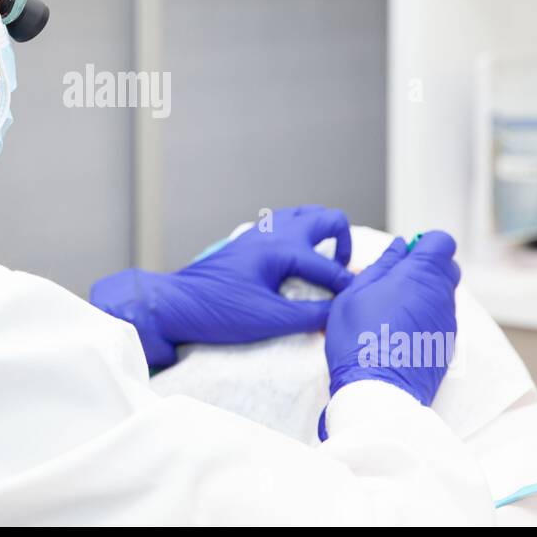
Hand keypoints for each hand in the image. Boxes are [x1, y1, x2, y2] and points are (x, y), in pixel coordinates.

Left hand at [89, 206, 354, 368]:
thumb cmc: (216, 311)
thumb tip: (341, 315)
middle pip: (328, 218)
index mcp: (281, 248)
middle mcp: (274, 231)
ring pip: (307, 216)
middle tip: (342, 274)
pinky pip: (288, 225)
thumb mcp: (269, 320)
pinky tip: (298, 266)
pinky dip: (304, 238)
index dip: (350, 287)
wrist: (172, 305)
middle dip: (345, 242)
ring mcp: (260, 232)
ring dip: (324, 235)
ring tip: (325, 268)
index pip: (330, 265)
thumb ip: (311, 316)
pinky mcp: (250, 241)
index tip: (363, 304)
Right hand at [322, 231, 459, 408]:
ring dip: (424, 294)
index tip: (404, 256)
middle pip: (447, 267)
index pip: (442, 242)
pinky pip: (442, 318)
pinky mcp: (448, 343)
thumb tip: (399, 248)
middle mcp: (441, 295)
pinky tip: (400, 332)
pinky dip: (426, 317)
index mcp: (419, 275)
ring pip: (444, 294)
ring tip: (392, 311)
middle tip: (394, 282)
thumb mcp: (354, 294)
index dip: (424, 244)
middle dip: (426, 267)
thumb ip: (381, 265)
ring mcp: (448, 320)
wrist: (377, 390)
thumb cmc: (358, 340)